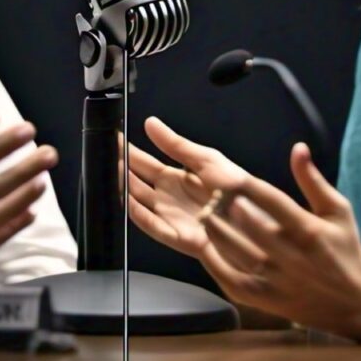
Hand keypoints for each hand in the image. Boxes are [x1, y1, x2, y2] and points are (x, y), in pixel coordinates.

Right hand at [125, 116, 246, 258]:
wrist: (255, 216)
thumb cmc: (236, 188)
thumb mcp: (206, 158)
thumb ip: (176, 144)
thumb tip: (152, 124)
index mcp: (177, 179)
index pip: (143, 164)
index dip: (127, 152)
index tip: (113, 139)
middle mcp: (170, 198)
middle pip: (136, 183)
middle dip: (120, 169)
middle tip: (105, 154)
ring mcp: (171, 217)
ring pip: (138, 203)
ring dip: (125, 189)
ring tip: (114, 172)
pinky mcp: (178, 236)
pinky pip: (152, 226)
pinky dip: (138, 214)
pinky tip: (129, 201)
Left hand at [134, 120, 360, 344]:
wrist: (354, 306)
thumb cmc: (344, 251)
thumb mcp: (337, 211)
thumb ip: (312, 180)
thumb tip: (297, 147)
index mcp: (307, 230)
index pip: (273, 203)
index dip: (247, 187)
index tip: (226, 172)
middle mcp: (289, 255)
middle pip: (249, 227)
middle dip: (226, 207)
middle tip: (206, 190)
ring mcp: (273, 279)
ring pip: (235, 251)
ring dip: (216, 230)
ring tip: (202, 212)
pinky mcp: (261, 298)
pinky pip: (229, 276)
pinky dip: (214, 259)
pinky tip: (205, 243)